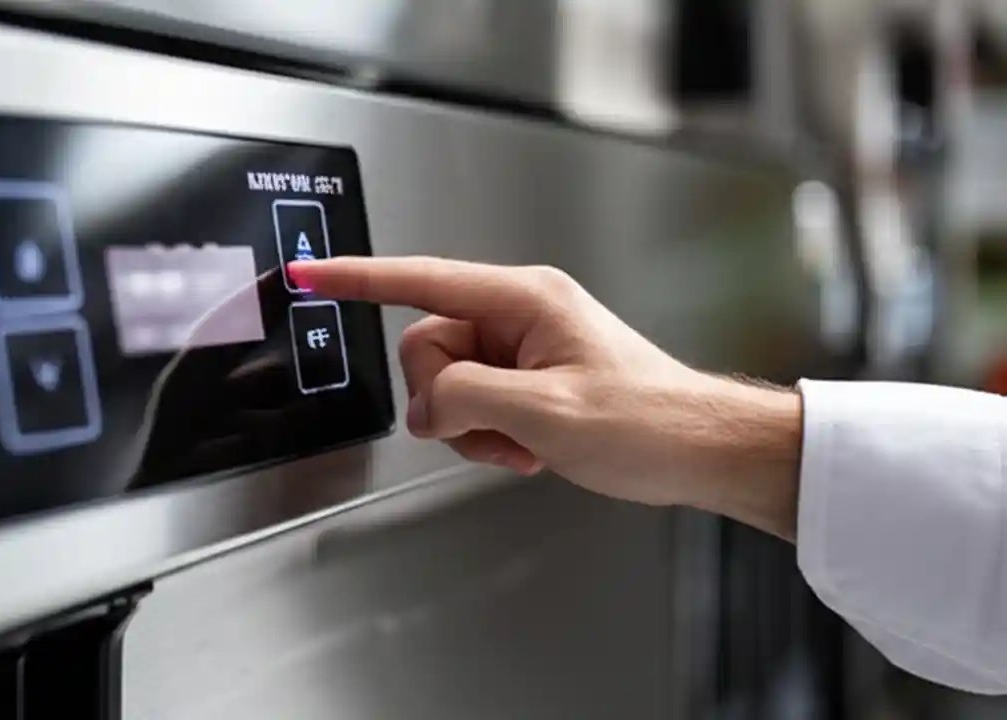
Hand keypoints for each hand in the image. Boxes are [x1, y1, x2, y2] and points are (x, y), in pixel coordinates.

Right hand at [288, 257, 802, 539]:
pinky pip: (470, 403)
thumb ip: (468, 398)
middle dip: (445, 401)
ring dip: (471, 427)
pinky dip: (488, 435)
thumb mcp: (548, 413)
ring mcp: (521, 347)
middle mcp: (518, 315)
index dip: (358, 279)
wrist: (697, 449)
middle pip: (428, 347)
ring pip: (446, 384)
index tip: (311, 274)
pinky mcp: (525, 378)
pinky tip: (528, 448)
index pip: (421, 281)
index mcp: (525, 300)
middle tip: (491, 431)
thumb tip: (428, 404)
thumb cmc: (650, 421)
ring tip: (522, 444)